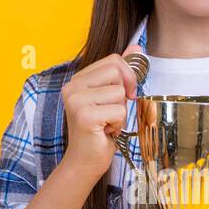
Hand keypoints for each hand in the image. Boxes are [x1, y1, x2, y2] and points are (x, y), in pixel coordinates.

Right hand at [59, 43, 142, 181]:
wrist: (84, 162)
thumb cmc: (99, 131)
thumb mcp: (111, 97)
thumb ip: (121, 71)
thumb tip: (136, 47)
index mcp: (78, 79)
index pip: (114, 60)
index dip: (127, 77)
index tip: (125, 95)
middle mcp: (72, 87)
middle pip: (117, 71)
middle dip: (124, 94)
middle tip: (112, 111)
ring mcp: (76, 101)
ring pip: (120, 92)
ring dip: (121, 112)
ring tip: (107, 123)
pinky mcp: (85, 116)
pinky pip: (119, 110)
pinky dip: (119, 124)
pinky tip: (106, 131)